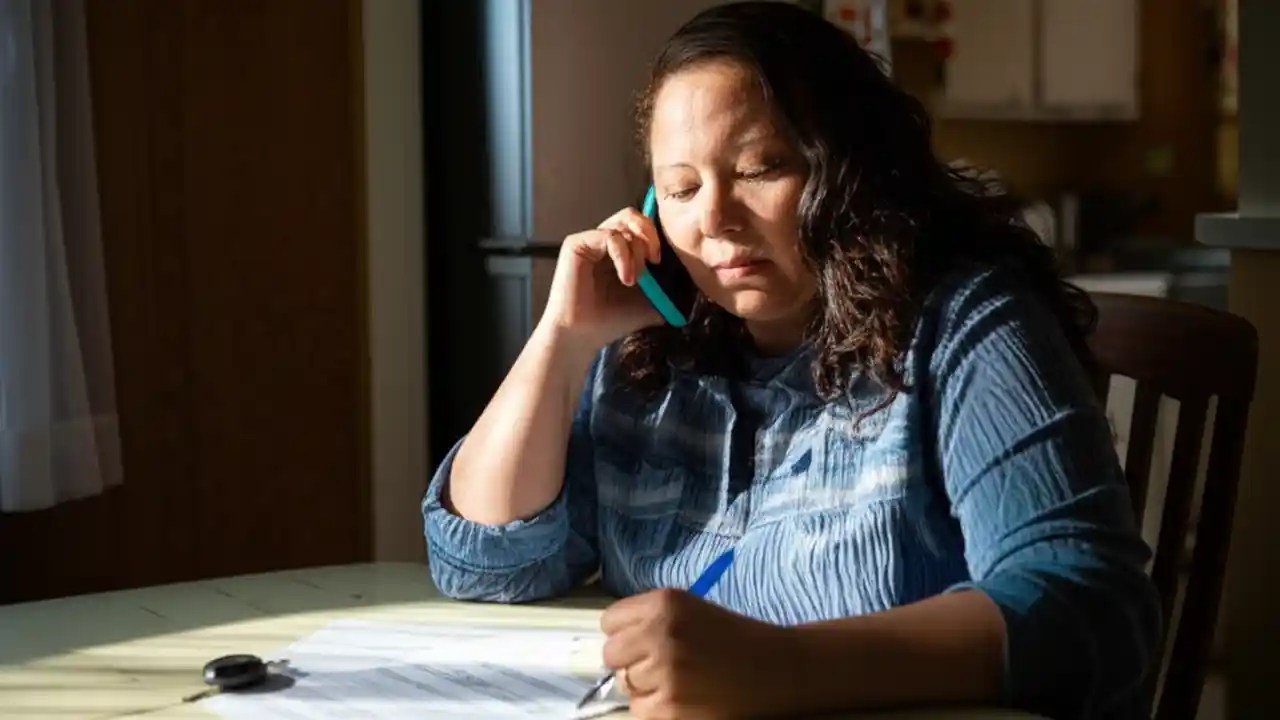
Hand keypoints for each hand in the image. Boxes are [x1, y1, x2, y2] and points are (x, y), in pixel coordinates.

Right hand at [539, 207, 664, 351]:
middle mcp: (603, 241)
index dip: (654, 235)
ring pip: (623, 223)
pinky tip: (626, 278)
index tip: (659, 261)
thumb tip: (691, 289)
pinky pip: (609, 236)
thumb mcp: (647, 303)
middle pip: (632, 216)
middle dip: (649, 235)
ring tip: (635, 277)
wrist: (583, 336)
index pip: (639, 225)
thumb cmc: (610, 321)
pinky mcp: (577, 244)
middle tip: (654, 261)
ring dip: (636, 249)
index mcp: (618, 251)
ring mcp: (589, 240)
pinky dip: (623, 255)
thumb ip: (665, 290)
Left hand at [600, 588, 796, 719]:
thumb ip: (649, 619)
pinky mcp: (669, 710)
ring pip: (625, 686)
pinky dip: (658, 710)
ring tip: (679, 683)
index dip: (627, 634)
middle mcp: (660, 635)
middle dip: (632, 661)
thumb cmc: (732, 638)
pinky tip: (684, 701)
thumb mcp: (689, 609)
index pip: (610, 622)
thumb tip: (614, 641)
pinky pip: (640, 712)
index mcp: (663, 604)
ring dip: (645, 688)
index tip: (645, 641)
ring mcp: (664, 674)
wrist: (776, 668)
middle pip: (612, 655)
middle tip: (664, 665)